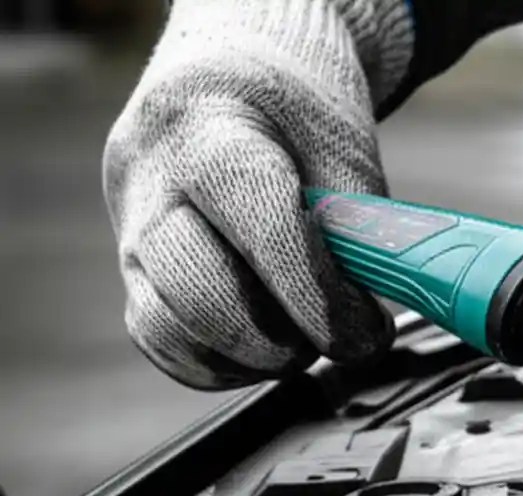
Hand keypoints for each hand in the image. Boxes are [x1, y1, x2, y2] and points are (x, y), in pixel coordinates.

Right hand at [103, 0, 415, 388]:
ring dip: (249, 357)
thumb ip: (360, 228)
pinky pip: (163, 345)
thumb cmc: (291, 109)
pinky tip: (267, 343)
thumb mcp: (343, 147)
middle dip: (280, 338)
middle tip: (335, 334)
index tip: (365, 331)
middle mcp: (150, 185)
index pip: (258, 229)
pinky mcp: (132, 274)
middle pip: (199, 294)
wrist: (233, 84)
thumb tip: (372, 315)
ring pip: (170, 331)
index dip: (317, 296)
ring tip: (301, 336)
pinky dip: (221, 364)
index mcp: (207, 134)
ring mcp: (130, 232)